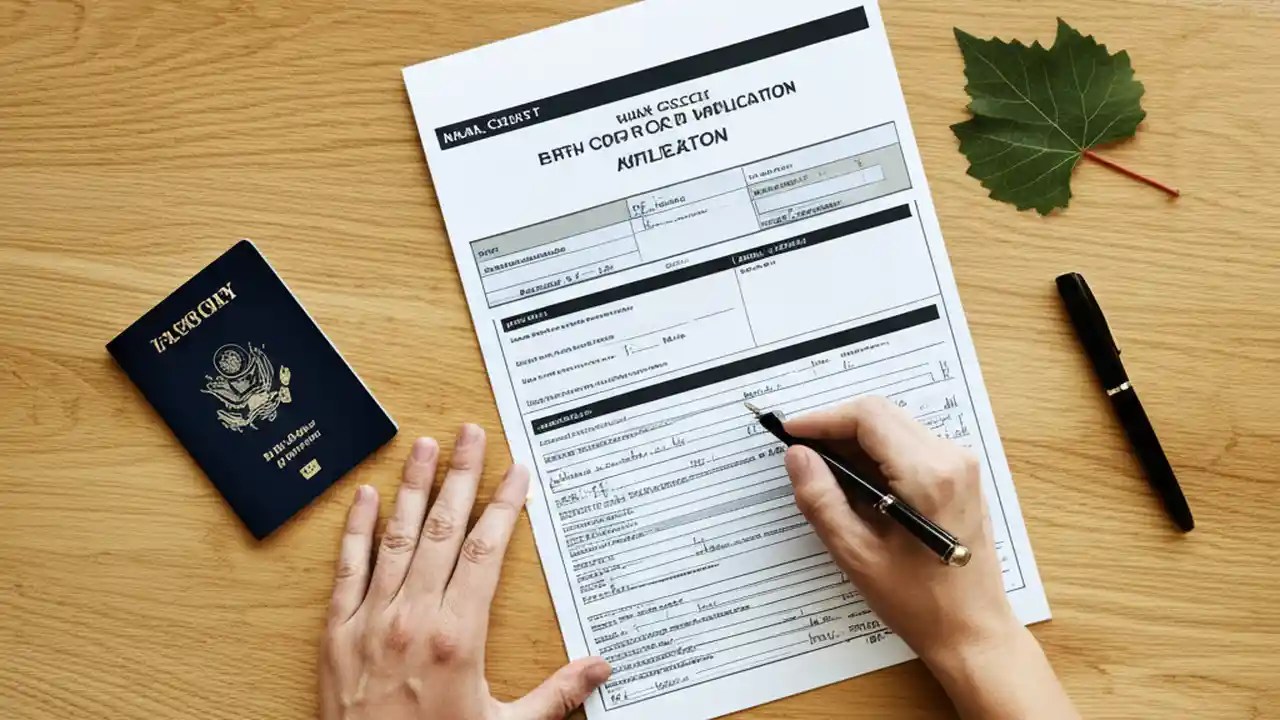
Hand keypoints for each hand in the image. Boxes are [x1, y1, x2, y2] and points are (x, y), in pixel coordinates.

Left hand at [318, 425, 611, 719]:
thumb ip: (556, 695)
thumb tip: (601, 668)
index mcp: (459, 635)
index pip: (486, 551)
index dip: (503, 505)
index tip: (515, 473)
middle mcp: (414, 617)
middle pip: (444, 530)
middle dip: (461, 476)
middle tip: (471, 434)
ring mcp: (372, 620)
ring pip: (397, 537)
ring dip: (413, 488)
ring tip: (424, 446)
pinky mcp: (338, 632)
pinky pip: (348, 569)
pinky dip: (355, 529)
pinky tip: (364, 496)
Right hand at [781, 397, 1015, 663]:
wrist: (973, 631)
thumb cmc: (919, 602)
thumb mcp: (857, 554)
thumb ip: (821, 499)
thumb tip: (797, 456)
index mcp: (928, 475)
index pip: (868, 417)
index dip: (822, 419)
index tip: (789, 434)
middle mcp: (951, 458)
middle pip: (882, 415)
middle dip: (836, 428)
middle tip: (802, 455)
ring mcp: (961, 465)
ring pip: (895, 427)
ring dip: (856, 441)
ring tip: (825, 473)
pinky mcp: (961, 476)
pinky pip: (910, 445)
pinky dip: (877, 454)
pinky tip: (857, 484)